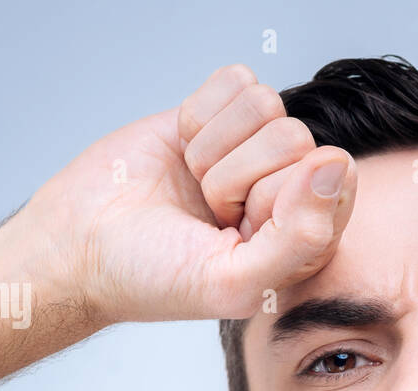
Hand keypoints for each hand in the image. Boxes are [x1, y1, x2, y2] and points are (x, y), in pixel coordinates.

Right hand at [18, 64, 355, 324]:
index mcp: (308, 235)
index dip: (277, 198)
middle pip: (295, 138)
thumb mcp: (235, 282)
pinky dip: (199, 115)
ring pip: (266, 104)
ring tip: (193, 187)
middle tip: (207, 213)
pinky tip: (182, 152)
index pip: (331, 180)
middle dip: (236, 176)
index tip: (238, 230)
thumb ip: (302, 237)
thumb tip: (339, 163)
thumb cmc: (154, 277)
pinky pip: (236, 81)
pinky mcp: (218, 115)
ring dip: (213, 149)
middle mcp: (287, 189)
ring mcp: (252, 148)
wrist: (79, 246)